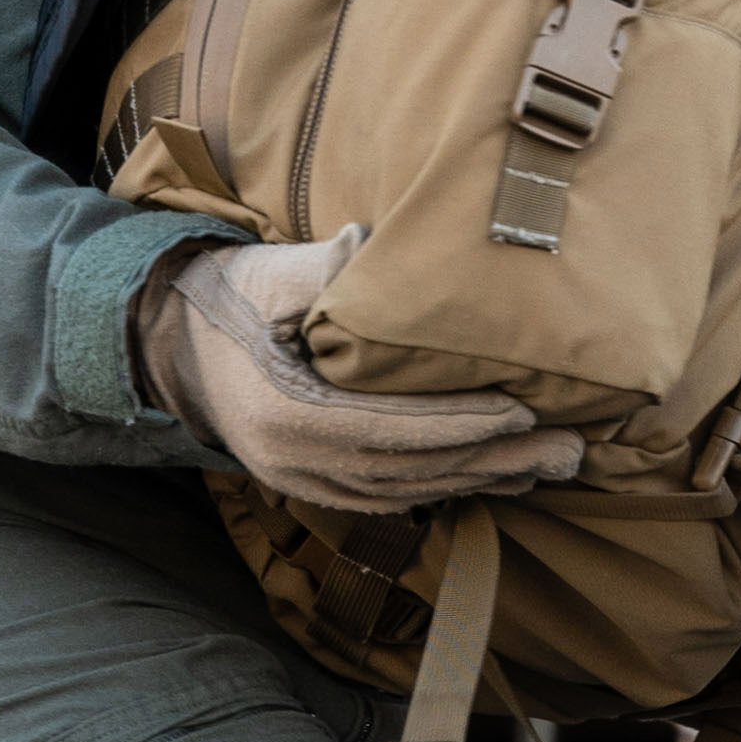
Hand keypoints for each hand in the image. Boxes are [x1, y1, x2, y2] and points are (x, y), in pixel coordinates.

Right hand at [135, 229, 584, 508]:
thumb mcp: (271, 273)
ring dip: (479, 481)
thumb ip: (324, 268)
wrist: (174, 341)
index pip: (390, 428)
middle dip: (492, 462)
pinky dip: (443, 488)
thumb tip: (370, 243)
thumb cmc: (232, 297)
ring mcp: (301, 482)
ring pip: (405, 491)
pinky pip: (386, 498)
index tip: (522, 411)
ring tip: (547, 467)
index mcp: (286, 413)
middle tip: (566, 452)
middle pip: (411, 470)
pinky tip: (491, 478)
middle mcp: (295, 462)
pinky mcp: (311, 486)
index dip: (459, 424)